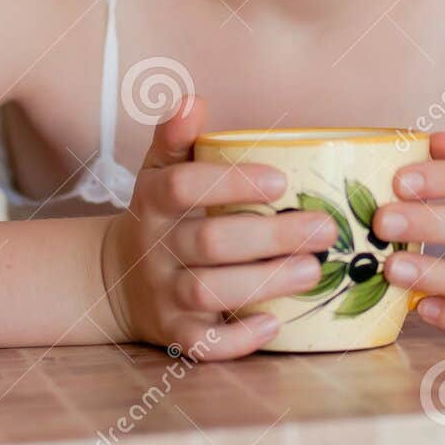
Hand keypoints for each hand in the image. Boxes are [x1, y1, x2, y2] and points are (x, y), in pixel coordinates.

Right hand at [99, 94, 341, 359]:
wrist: (119, 279)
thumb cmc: (163, 214)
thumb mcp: (160, 170)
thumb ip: (177, 136)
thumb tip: (192, 100)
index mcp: (153, 200)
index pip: (183, 186)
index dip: (231, 183)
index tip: (282, 180)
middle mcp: (156, 247)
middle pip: (209, 242)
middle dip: (271, 236)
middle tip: (324, 229)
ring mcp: (164, 294)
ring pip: (209, 292)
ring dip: (264, 282)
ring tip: (314, 271)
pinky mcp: (176, 334)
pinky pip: (204, 344)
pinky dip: (238, 339)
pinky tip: (276, 325)